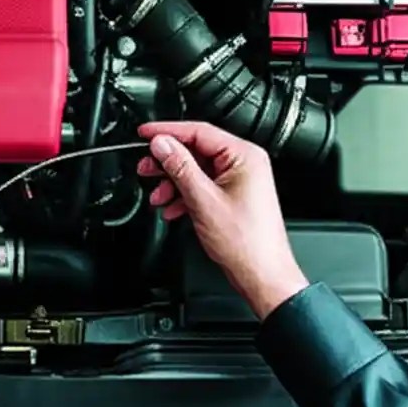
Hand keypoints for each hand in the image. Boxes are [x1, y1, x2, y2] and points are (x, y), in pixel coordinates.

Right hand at [137, 121, 308, 318]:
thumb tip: (163, 145)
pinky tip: (172, 207)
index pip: (199, 131)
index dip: (168, 131)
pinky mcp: (232, 196)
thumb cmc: (247, 242)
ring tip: (157, 194)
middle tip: (145, 167)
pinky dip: (184, 195)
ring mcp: (239, 181)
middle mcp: (244, 164)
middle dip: (167, 162)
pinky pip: (202, 186)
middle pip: (196, 150)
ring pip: (196, 170)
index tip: (145, 134)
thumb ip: (180, 167)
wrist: (262, 274)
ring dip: (173, 182)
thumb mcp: (204, 200)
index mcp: (244, 156)